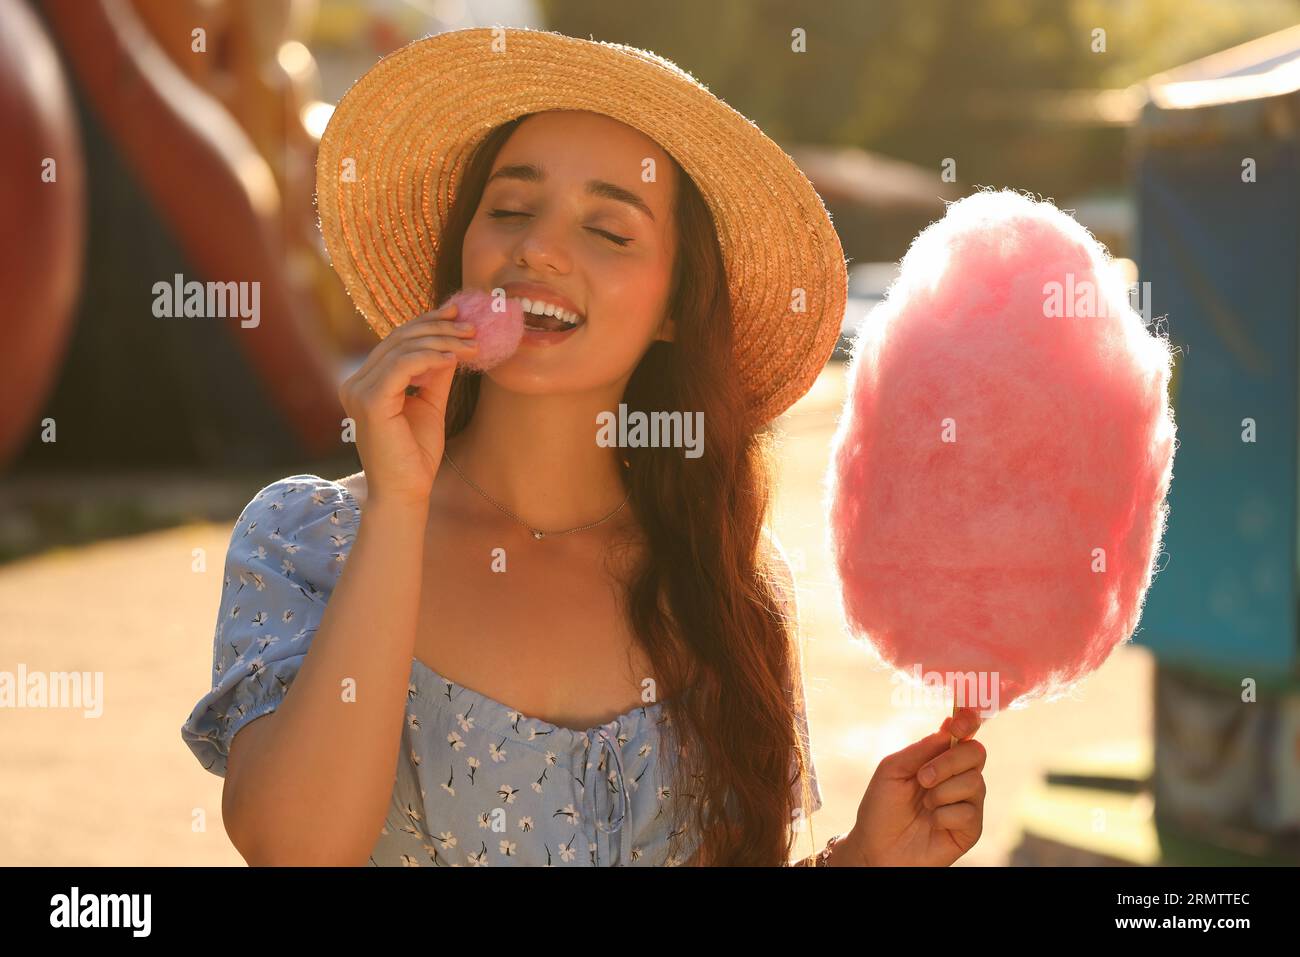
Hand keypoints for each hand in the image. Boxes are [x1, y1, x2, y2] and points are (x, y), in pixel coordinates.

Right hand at [337, 302, 479, 508]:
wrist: (406, 492)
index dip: (427, 324)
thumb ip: (435, 374)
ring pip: (402, 348)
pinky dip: (430, 357)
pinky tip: (454, 358)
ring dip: (441, 341)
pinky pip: (403, 365)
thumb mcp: (430, 405)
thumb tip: (451, 342)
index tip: (458, 315)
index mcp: (365, 383)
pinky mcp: (369, 400)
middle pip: (398, 339)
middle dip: (438, 328)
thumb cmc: (416, 455)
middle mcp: (355, 383)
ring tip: (471, 343)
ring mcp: (358, 390)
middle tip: (472, 327)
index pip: (396, 342)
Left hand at [840, 708, 986, 865]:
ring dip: (941, 793)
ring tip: (923, 806)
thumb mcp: (893, 769)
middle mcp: (958, 776)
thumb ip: (922, 748)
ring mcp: (968, 803)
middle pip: (977, 752)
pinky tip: (931, 823)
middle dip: (948, 762)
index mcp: (939, 758)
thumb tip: (950, 727)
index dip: (968, 722)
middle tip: (922, 778)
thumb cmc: (881, 808)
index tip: (959, 723)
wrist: (876, 848)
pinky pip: (970, 812)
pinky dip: (944, 816)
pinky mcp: (971, 829)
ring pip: (975, 782)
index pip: (965, 733)